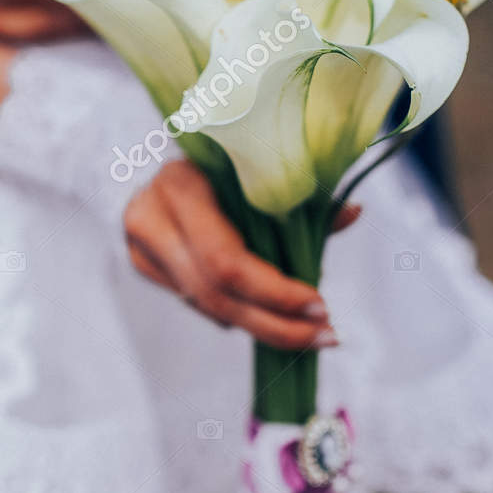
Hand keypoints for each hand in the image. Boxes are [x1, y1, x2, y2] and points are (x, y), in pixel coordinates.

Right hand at [123, 163, 359, 350]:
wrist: (174, 157)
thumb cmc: (228, 160)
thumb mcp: (264, 172)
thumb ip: (303, 197)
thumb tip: (352, 212)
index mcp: (180, 183)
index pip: (227, 261)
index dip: (275, 293)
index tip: (321, 305)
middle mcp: (149, 215)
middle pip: (216, 293)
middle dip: (276, 322)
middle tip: (324, 335)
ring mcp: (140, 244)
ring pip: (206, 305)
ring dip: (261, 325)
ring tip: (307, 333)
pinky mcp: (143, 263)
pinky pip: (196, 301)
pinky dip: (235, 312)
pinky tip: (268, 315)